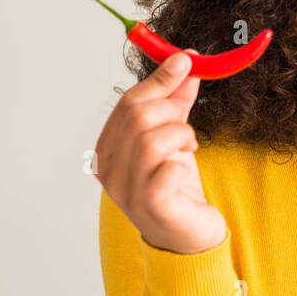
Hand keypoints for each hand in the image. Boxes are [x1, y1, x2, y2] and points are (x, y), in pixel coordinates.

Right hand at [94, 48, 228, 254]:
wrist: (188, 235)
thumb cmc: (176, 187)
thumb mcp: (174, 138)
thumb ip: (176, 102)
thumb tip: (186, 63)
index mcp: (108, 149)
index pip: (127, 103)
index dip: (159, 79)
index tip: (185, 60)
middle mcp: (109, 171)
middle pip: (137, 118)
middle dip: (172, 109)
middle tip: (188, 121)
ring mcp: (127, 192)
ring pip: (151, 141)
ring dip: (180, 135)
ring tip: (188, 145)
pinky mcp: (151, 208)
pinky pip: (165, 173)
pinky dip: (180, 163)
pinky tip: (183, 170)